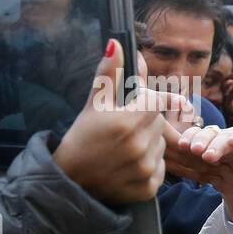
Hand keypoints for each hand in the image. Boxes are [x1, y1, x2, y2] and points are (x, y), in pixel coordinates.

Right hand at [54, 40, 169, 204]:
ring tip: (125, 148)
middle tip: (125, 128)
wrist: (71, 180)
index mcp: (126, 122)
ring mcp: (144, 169)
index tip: (148, 102)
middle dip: (146, 121)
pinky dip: (150, 166)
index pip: (157, 100)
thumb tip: (116, 44)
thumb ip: (109, 74)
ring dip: (149, 143)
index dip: (152, 99)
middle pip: (159, 122)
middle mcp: (138, 146)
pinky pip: (161, 168)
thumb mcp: (94, 104)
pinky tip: (129, 165)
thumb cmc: (82, 138)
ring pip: (161, 144)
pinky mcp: (147, 189)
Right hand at [165, 123, 232, 221]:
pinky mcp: (205, 149)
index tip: (230, 143)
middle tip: (200, 152)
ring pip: (205, 135)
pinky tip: (180, 149)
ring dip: (195, 139)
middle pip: (221, 134)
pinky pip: (194, 143)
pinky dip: (187, 144)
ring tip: (187, 148)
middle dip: (210, 141)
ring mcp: (218, 142)